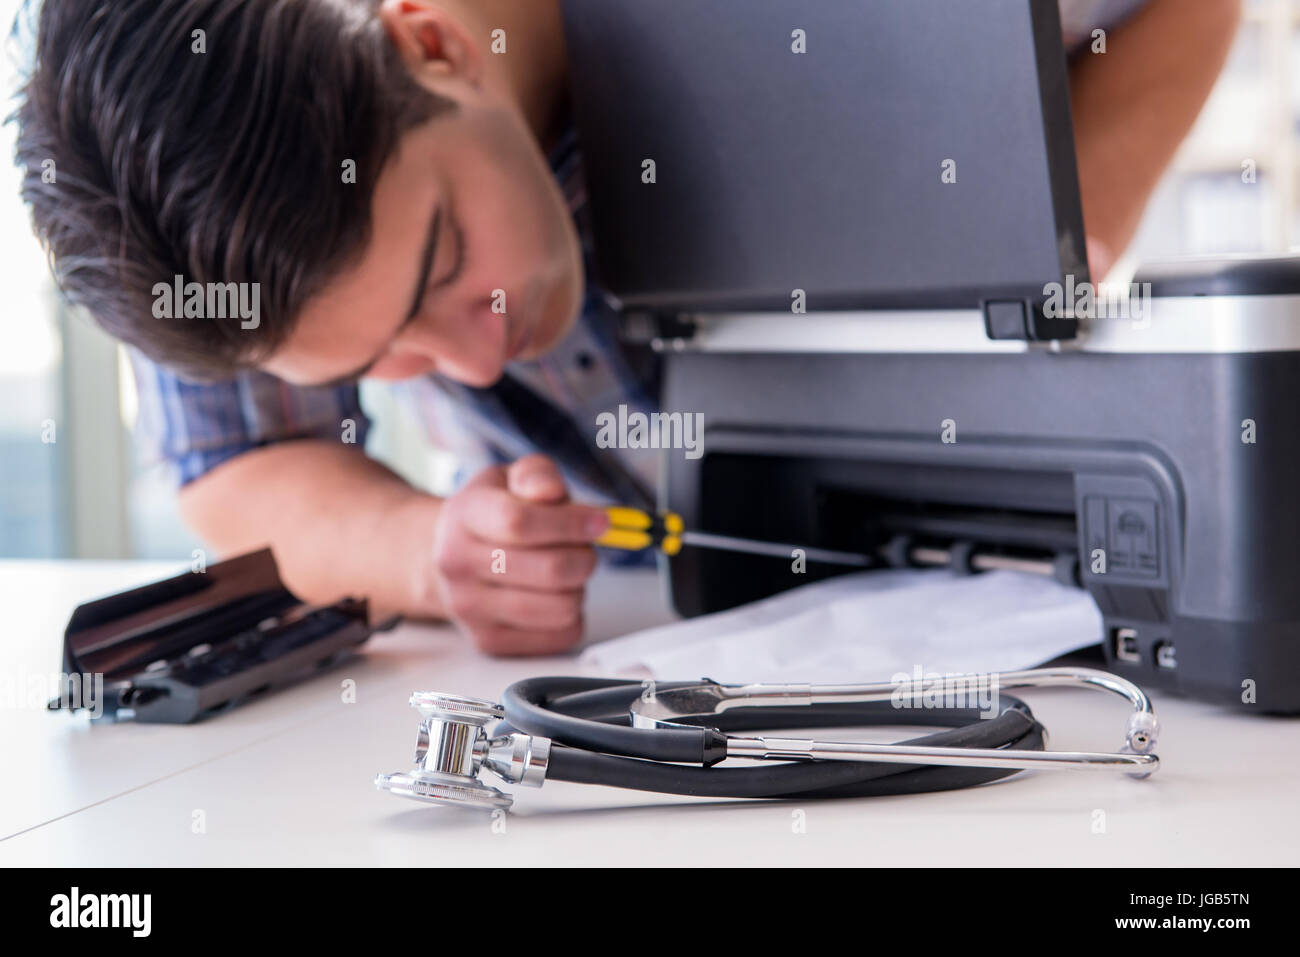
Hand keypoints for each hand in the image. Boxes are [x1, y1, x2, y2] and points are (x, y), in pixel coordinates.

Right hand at [429, 454, 608, 654]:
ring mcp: (468, 608)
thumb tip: (552, 493)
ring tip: (567, 574)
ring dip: (579, 588)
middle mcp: (457, 564)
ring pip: (560, 608)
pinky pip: (560, 636)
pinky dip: (572, 617)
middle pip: (550, 570)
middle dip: (585, 557)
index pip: (520, 522)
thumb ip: (537, 475)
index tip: (600, 522)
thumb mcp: (510, 478)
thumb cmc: (493, 514)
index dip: (571, 523)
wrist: (449, 558)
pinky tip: (553, 597)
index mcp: (464, 515)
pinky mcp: (488, 641)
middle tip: (585, 549)